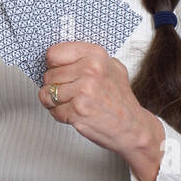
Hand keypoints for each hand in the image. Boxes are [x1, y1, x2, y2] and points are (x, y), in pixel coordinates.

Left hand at [38, 42, 159, 159]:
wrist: (132, 127)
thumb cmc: (120, 100)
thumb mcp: (112, 68)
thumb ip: (88, 58)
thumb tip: (61, 56)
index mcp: (96, 55)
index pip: (54, 53)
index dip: (53, 65)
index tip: (59, 70)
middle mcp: (90, 70)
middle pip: (49, 75)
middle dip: (54, 86)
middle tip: (70, 92)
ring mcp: (84, 90)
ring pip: (47, 93)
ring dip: (55, 102)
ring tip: (71, 103)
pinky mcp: (78, 110)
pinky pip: (53, 110)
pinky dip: (60, 114)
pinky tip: (74, 113)